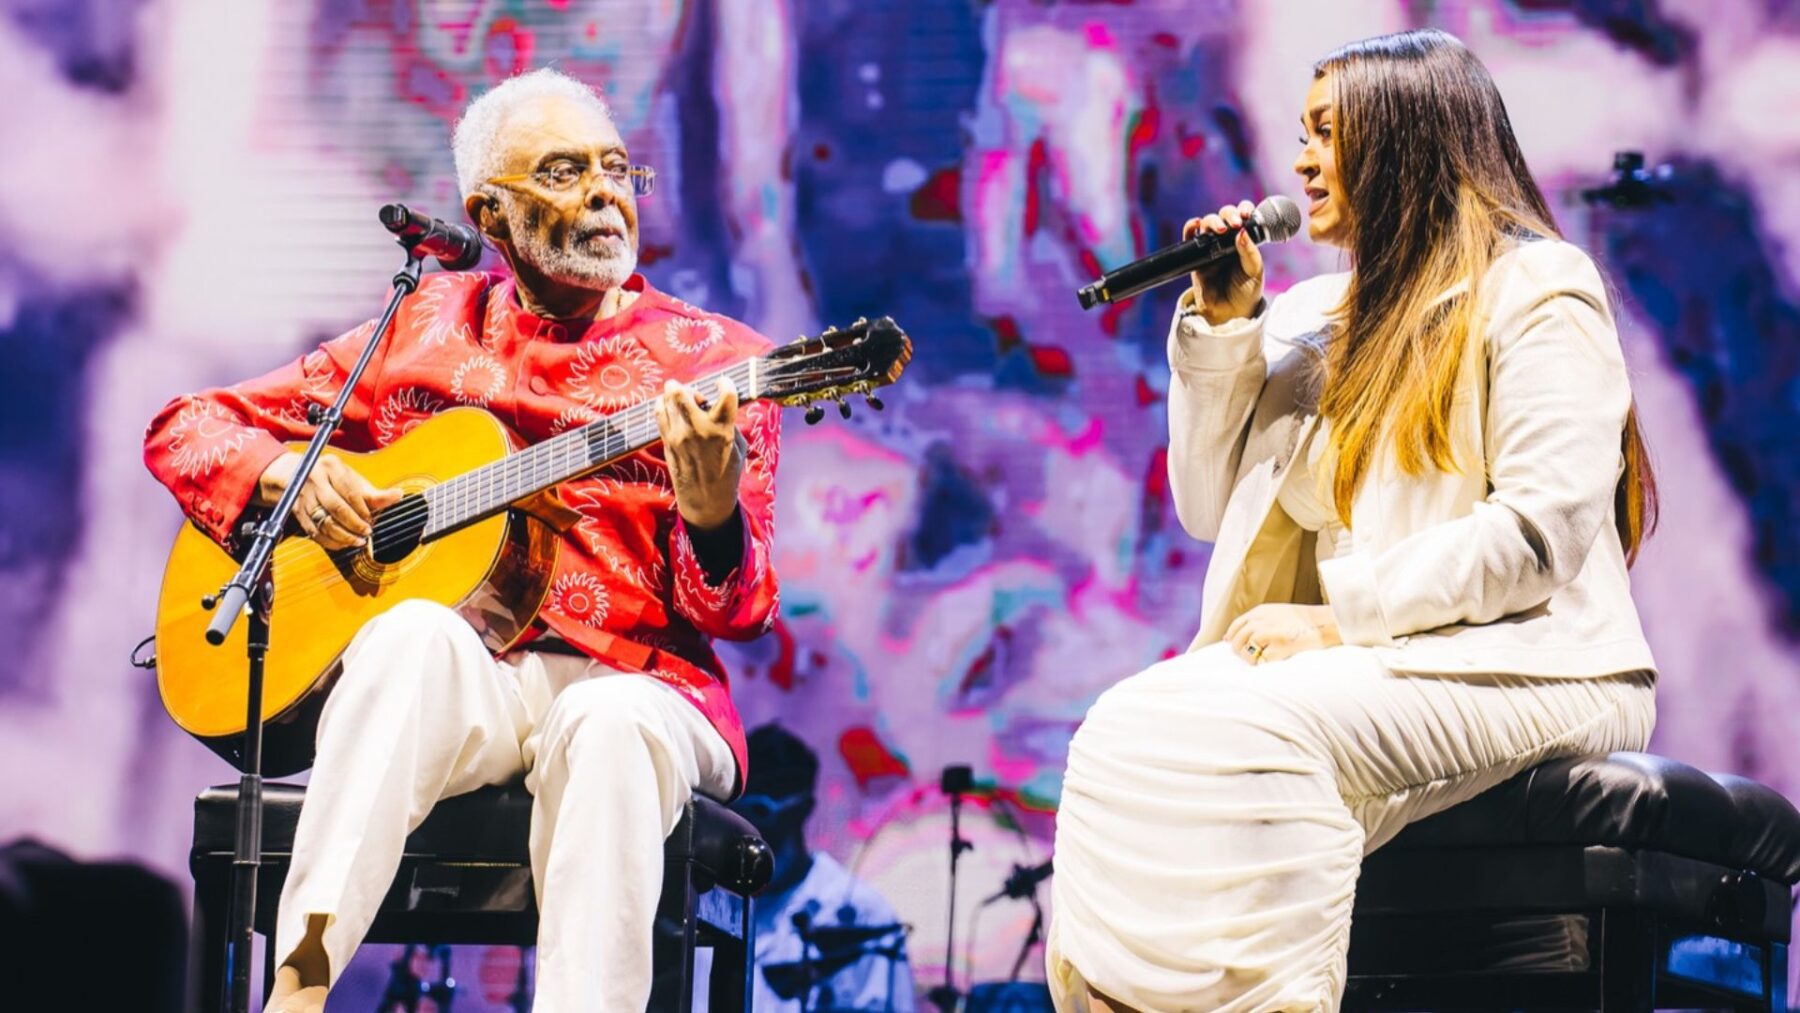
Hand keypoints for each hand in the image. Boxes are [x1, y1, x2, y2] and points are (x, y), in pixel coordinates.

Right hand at [256, 451, 403, 550]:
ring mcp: (303, 496)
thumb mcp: (353, 480)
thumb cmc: (332, 479)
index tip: (371, 520)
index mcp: (331, 467)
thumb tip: (398, 496)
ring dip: (343, 536)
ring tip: (358, 541)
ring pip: (324, 522)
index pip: (350, 491)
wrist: (295, 475)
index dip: (362, 509)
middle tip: (367, 533)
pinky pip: (314, 532)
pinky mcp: (298, 512)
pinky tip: (343, 544)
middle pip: (336, 507)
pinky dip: (330, 541)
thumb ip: (374, 493)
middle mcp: (315, 480)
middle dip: (354, 524)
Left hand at [655, 378, 743, 531]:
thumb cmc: (727, 474)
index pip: (726, 393)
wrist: (706, 500)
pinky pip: (660, 413)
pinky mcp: (668, 441)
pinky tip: (668, 406)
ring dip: (674, 394)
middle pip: (684, 393)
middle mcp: (699, 429)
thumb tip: (718, 408)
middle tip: (691, 391)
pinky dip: (663, 405)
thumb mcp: (738, 448)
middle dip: (686, 387)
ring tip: (679, 397)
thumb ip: (729, 425)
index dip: (725, 383)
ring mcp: (680, 435)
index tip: (723, 384)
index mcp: (722, 429)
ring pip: (669, 401)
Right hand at [1185, 200, 1264, 325]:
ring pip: (1208, 223)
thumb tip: (1241, 231)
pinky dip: (1190, 227)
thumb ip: (1249, 252)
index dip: (1244, 210)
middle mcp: (1228, 241)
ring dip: (1212, 220)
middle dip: (1229, 214)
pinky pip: (1190, 237)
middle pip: (1225, 216)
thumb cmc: (1246, 293)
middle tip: (1235, 224)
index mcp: (1245, 241)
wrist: (1229, 315)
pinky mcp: (1196, 257)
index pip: (1244, 217)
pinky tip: (1196, 224)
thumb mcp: (1255, 271)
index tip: (1247, 214)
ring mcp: (1211, 247)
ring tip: (1220, 229)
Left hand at [1225, 604, 1340, 664]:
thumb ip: (1254, 622)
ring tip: (1270, 658)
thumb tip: (1227, 638)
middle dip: (1243, 653)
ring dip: (1255, 660)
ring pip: (1246, 654)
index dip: (1235, 641)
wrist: (1327, 625)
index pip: (1234, 628)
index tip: (1241, 648)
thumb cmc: (1303, 623)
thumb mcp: (1276, 613)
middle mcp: (1260, 622)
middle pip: (1236, 643)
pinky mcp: (1277, 648)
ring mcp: (1267, 635)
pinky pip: (1262, 663)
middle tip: (1259, 656)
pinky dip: (1268, 665)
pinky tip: (1280, 660)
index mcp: (1259, 612)